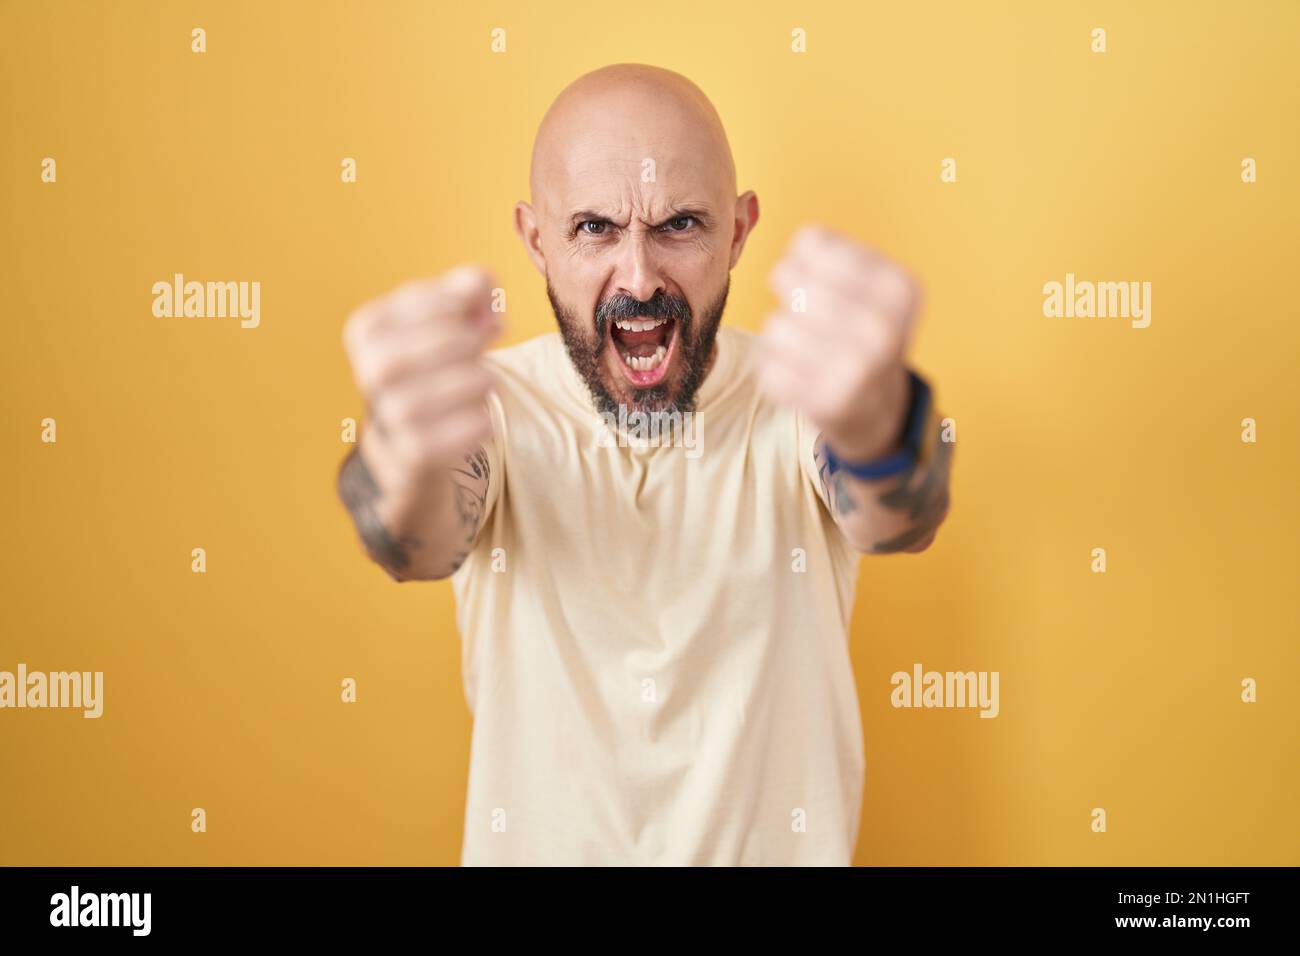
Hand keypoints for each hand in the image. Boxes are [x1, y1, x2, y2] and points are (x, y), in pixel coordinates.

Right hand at [342, 265, 501, 489]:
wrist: (419, 447)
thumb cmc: (442, 370)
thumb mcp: (453, 322)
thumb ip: (470, 291)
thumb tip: (484, 288)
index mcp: (368, 331)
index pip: (405, 305)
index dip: (453, 300)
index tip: (484, 308)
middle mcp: (366, 376)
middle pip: (401, 357)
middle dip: (458, 343)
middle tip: (485, 342)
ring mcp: (384, 421)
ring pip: (417, 404)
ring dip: (468, 383)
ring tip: (485, 380)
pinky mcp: (408, 462)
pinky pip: (437, 444)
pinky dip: (473, 425)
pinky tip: (483, 416)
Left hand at [759, 225, 919, 462]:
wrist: (877, 405)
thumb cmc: (864, 328)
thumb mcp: (871, 280)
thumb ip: (830, 251)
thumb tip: (794, 257)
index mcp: (899, 287)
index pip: (811, 242)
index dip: (800, 258)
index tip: (815, 278)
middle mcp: (883, 328)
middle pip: (787, 278)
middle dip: (789, 294)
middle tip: (808, 313)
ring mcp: (856, 370)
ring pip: (775, 324)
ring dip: (781, 333)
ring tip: (808, 346)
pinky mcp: (826, 403)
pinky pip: (769, 367)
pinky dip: (778, 369)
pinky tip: (804, 375)